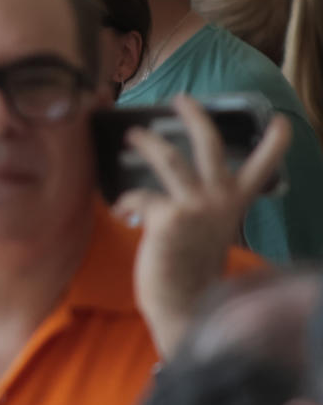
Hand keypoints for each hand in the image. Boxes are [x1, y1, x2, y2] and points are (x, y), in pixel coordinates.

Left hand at [122, 96, 289, 355]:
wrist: (185, 304)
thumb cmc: (192, 272)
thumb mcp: (206, 234)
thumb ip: (201, 211)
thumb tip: (172, 198)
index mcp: (234, 204)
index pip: (261, 169)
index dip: (274, 145)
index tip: (282, 121)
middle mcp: (219, 200)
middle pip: (210, 145)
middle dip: (196, 117)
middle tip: (182, 99)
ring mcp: (195, 206)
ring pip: (169, 158)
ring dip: (148, 142)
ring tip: (133, 135)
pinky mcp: (168, 217)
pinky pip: (139, 196)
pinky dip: (126, 200)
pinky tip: (122, 210)